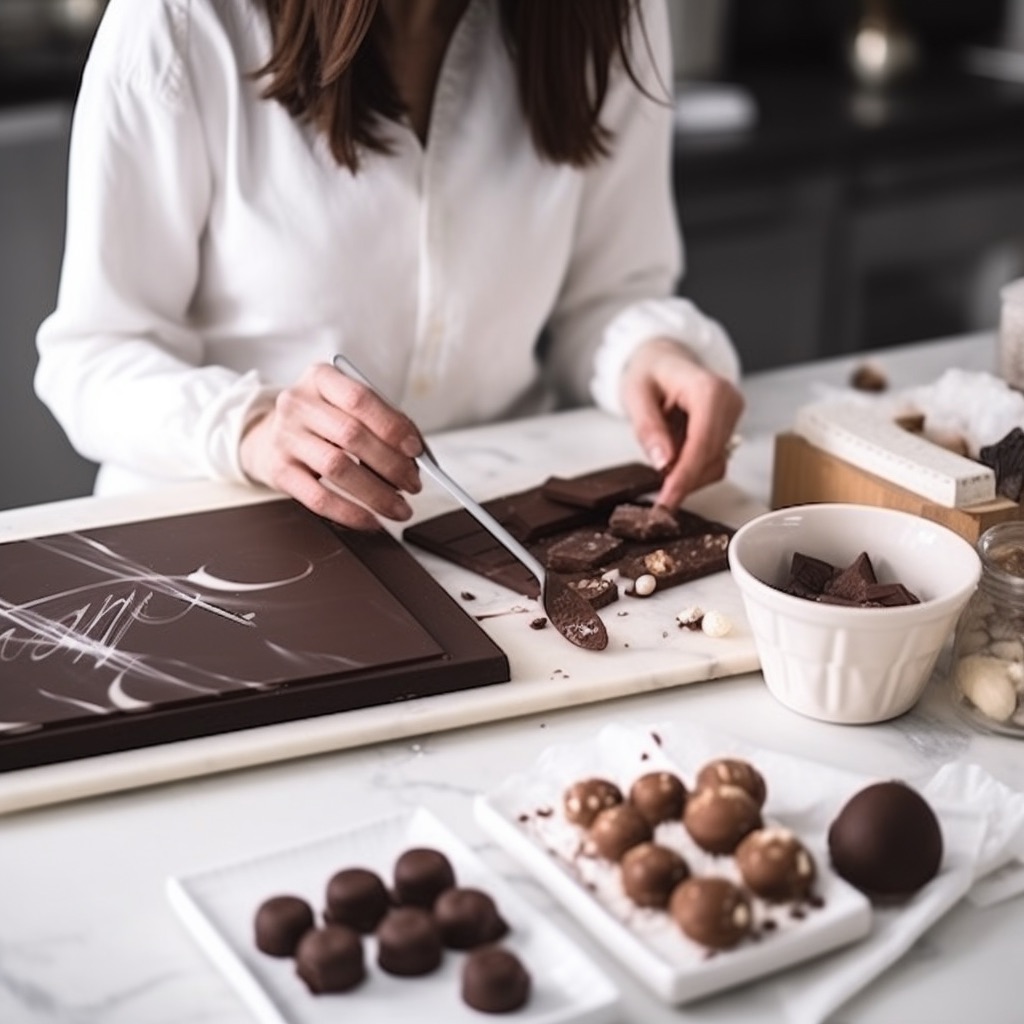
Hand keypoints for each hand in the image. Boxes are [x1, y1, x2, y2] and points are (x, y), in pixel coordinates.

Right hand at [239, 362, 422, 529]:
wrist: (269, 435)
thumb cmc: (323, 420)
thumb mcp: (347, 406)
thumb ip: (383, 422)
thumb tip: (416, 455)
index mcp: (320, 378)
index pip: (360, 399)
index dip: (392, 426)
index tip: (416, 451)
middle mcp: (298, 403)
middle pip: (351, 435)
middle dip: (391, 465)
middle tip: (414, 484)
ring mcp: (285, 437)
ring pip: (337, 468)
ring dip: (376, 494)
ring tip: (399, 508)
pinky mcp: (279, 470)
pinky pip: (318, 498)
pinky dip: (350, 513)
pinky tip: (372, 521)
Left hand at [620, 337, 744, 508]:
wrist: (664, 360)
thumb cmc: (649, 372)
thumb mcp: (636, 394)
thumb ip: (648, 428)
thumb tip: (663, 463)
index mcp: (708, 389)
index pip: (702, 443)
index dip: (685, 476)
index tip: (666, 501)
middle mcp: (728, 402)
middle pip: (710, 458)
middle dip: (682, 479)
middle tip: (655, 492)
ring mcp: (733, 416)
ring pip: (714, 465)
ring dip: (686, 474)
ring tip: (661, 456)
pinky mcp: (729, 429)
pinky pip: (714, 462)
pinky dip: (691, 469)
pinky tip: (674, 457)